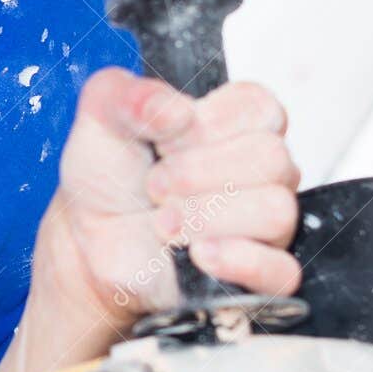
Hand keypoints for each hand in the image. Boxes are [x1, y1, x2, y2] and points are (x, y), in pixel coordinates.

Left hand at [26, 67, 301, 355]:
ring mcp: (267, 226)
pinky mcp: (260, 277)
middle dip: (198, 173)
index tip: (164, 140)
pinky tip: (197, 255)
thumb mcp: (103, 117)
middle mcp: (263, 172)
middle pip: (272, 158)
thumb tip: (178, 111)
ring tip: (162, 224)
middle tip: (155, 186)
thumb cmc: (110, 177)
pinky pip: (281, 271)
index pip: (260, 109)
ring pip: (276, 213)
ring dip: (207, 217)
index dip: (208, 125)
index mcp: (239, 124)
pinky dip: (238, 261)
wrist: (91, 239)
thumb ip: (130, 95)